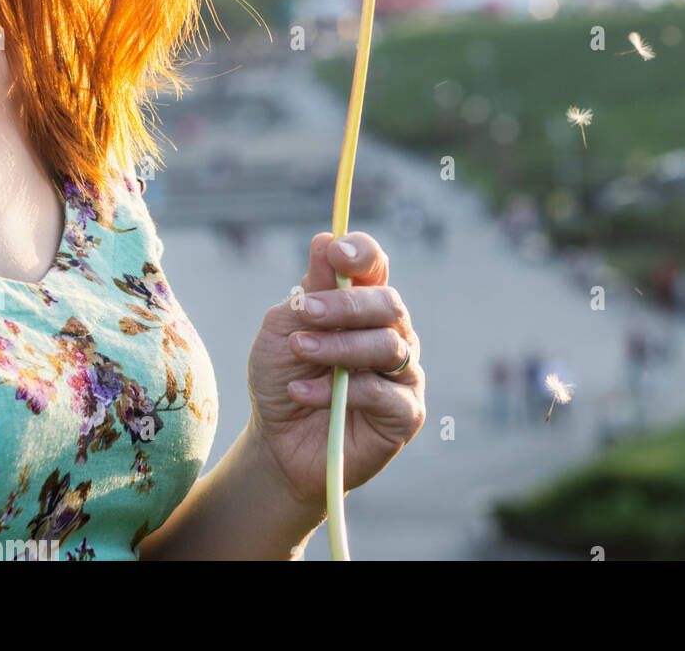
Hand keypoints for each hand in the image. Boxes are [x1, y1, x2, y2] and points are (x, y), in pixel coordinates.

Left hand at [245, 231, 425, 513]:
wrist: (278, 445)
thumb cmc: (283, 378)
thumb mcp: (283, 330)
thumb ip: (308, 291)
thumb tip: (326, 239)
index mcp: (363, 304)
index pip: (376, 266)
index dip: (362, 253)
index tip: (335, 252)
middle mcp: (391, 333)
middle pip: (388, 303)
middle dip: (345, 305)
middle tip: (304, 313)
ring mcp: (404, 372)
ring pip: (387, 346)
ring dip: (338, 347)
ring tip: (301, 352)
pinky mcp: (406, 413)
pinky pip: (382, 392)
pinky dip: (338, 390)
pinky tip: (304, 393)